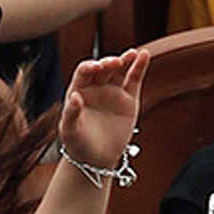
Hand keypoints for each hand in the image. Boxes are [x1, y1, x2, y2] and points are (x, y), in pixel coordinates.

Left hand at [56, 45, 146, 171]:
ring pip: (119, 70)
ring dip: (126, 60)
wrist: (96, 159)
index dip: (90, 67)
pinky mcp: (128, 99)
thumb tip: (74, 96)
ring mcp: (112, 91)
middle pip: (103, 68)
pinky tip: (144, 55)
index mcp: (78, 90)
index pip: (84, 72)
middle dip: (109, 63)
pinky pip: (134, 80)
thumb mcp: (69, 130)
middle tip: (116, 63)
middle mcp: (95, 87)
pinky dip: (139, 67)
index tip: (96, 67)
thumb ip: (70, 113)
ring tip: (132, 54)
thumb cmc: (77, 144)